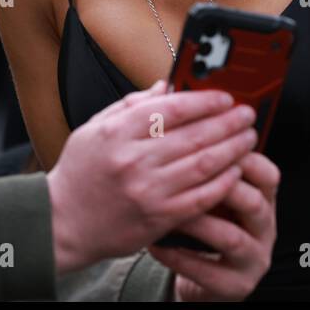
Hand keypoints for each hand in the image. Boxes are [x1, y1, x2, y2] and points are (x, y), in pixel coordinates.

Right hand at [46, 82, 258, 272]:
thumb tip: (167, 85)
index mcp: (117, 132)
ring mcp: (147, 191)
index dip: (205, 101)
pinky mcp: (158, 218)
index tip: (225, 97)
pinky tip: (236, 170)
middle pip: (194, 135)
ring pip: (203, 165)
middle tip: (246, 115)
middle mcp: (133, 160)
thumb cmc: (79, 173)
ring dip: (232, 149)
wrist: (61, 223)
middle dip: (227, 122)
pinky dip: (222, 182)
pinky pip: (200, 197)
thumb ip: (131, 105)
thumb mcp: (94, 128)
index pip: (172, 109)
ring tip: (248, 138)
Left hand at [148, 151, 279, 300]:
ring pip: (232, 237)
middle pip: (254, 202)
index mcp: (263, 197)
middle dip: (222, 186)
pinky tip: (156, 244)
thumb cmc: (207, 219)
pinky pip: (208, 272)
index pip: (266, 172)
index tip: (209, 142)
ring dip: (199, 223)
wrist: (204, 273)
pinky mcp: (235, 285)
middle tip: (187, 173)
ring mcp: (253, 258)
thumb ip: (206, 159)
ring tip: (168, 209)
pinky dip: (180, 257)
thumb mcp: (213, 188)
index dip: (243, 157)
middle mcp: (264, 227)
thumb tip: (181, 111)